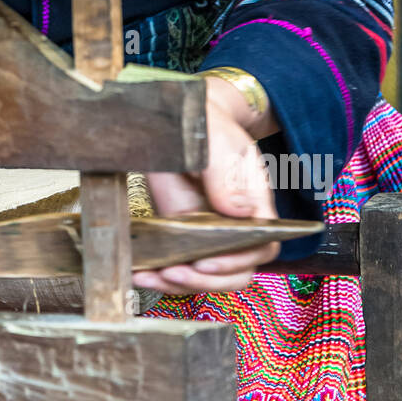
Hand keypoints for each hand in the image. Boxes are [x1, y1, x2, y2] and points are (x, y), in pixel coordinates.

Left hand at [134, 81, 279, 295]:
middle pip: (235, 272)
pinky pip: (178, 264)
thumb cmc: (208, 124)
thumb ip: (227, 174)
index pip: (261, 247)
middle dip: (206, 281)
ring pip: (205, 276)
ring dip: (180, 284)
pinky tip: (141, 272)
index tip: (207, 260)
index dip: (237, 262)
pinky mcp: (180, 233)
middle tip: (174, 271)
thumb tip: (239, 212)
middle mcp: (234, 225)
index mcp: (255, 204)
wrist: (180, 116)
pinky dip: (160, 275)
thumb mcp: (218, 140)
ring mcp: (207, 232)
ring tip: (151, 276)